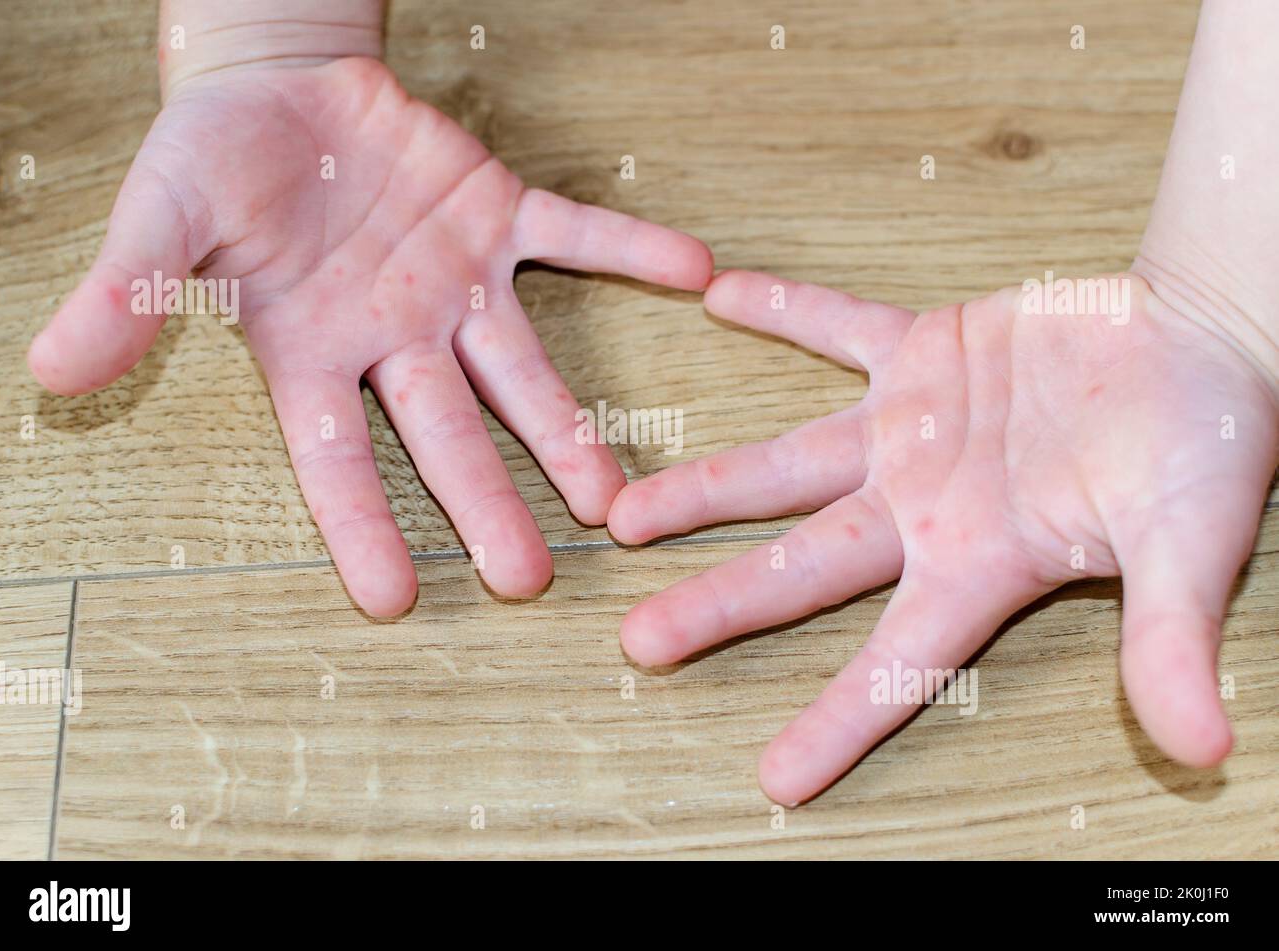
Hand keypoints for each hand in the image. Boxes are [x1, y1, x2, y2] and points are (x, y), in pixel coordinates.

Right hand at [27, 56, 711, 615]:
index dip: (360, 526)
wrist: (276, 84)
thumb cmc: (211, 163)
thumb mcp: (159, 225)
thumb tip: (50, 373)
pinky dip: (628, 246)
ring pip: (522, 368)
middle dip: (487, 506)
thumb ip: (126, 298)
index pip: (337, 458)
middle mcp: (396, 338)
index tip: (390, 601)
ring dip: (569, 426)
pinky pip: (574, 235)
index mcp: (313, 354)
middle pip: (449, 436)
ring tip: (616, 495)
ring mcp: (457, 281)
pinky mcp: (499, 215)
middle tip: (529, 582)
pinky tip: (693, 270)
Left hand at [608, 269, 1278, 804]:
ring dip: (708, 483)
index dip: (840, 723)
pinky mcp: (924, 352)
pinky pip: (839, 328)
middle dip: (720, 605)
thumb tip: (1203, 754)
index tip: (775, 782)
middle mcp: (927, 506)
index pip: (898, 662)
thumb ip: (1171, 639)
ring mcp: (915, 430)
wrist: (1207, 340)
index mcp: (982, 563)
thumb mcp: (1191, 546)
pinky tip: (718, 298)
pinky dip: (785, 310)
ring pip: (787, 464)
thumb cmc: (1208, 446)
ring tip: (623, 513)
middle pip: (802, 571)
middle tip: (638, 641)